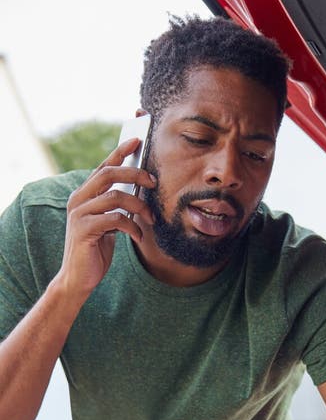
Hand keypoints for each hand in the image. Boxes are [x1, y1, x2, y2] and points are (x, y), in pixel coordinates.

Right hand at [54, 138, 155, 305]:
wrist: (78, 278)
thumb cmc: (95, 251)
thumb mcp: (107, 225)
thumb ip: (115, 208)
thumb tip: (137, 192)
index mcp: (83, 196)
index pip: (103, 167)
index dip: (120, 152)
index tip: (137, 141)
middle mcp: (78, 200)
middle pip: (109, 174)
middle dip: (135, 174)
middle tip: (154, 181)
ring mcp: (79, 213)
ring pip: (116, 196)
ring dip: (139, 206)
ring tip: (150, 219)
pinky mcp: (84, 229)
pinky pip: (116, 219)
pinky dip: (132, 227)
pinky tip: (138, 237)